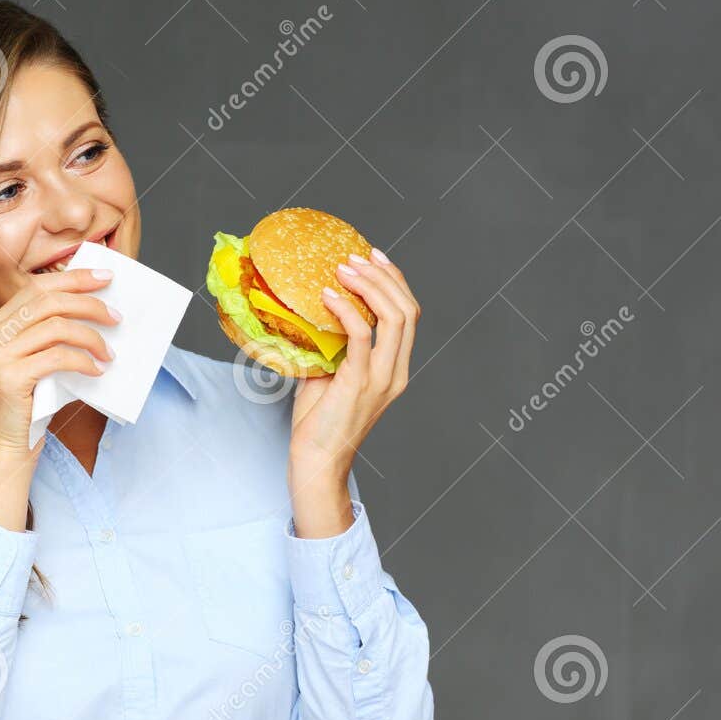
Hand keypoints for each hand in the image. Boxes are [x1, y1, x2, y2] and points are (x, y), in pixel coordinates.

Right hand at [0, 267, 118, 462]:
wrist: (7, 449)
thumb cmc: (30, 408)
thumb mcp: (40, 363)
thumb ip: (55, 336)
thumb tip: (99, 311)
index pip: (36, 289)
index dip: (73, 279)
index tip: (104, 278)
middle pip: (47, 302)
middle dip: (88, 304)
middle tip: (116, 317)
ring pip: (55, 327)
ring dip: (91, 337)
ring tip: (109, 353)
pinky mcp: (9, 377)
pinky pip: (57, 357)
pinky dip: (83, 361)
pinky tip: (97, 371)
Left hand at [288, 247, 418, 487]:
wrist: (316, 462)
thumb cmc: (318, 422)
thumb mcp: (330, 375)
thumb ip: (333, 346)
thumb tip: (312, 311)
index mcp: (395, 369)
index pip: (409, 315)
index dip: (395, 281)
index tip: (373, 258)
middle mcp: (396, 372)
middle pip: (408, 310)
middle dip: (384, 276)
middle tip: (354, 257)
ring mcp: (381, 379)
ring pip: (394, 318)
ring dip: (369, 286)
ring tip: (343, 269)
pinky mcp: (359, 384)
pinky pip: (361, 336)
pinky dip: (347, 309)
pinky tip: (328, 296)